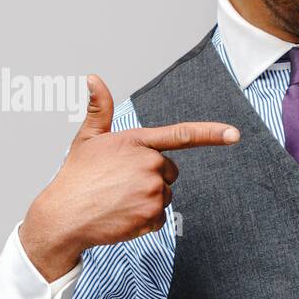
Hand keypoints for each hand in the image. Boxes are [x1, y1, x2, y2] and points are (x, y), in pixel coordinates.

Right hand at [19, 74, 240, 279]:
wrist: (64, 215)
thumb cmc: (76, 176)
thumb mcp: (87, 139)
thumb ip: (99, 109)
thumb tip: (93, 78)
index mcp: (136, 141)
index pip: (181, 135)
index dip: (211, 134)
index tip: (234, 134)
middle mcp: (149, 163)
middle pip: (169, 171)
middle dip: (152, 176)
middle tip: (121, 182)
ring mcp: (152, 190)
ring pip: (165, 195)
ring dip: (147, 199)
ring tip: (118, 199)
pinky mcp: (152, 214)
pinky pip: (161, 218)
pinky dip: (145, 220)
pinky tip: (123, 216)